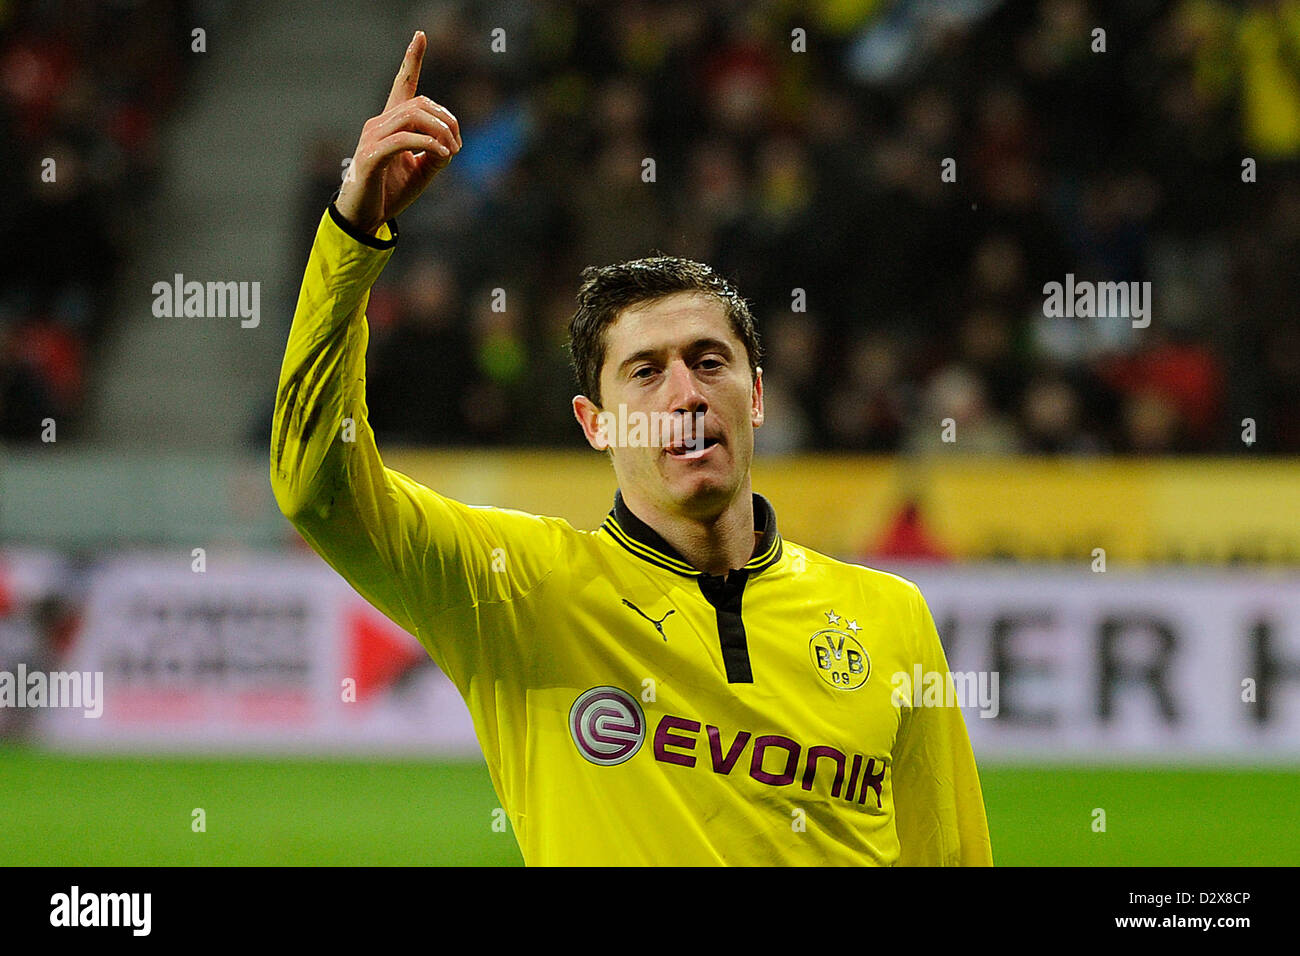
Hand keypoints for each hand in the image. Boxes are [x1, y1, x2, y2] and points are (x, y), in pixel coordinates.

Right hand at [335, 31, 462, 235]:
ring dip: (440, 132)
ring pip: (412, 117)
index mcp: (390, 124)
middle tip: (458, 145)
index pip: (402, 85)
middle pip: (419, 103)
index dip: (411, 60)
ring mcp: (372, 137)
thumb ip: (436, 155)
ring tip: (451, 152)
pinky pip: (403, 139)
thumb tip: (451, 146)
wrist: (364, 218)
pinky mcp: (370, 156)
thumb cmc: (390, 193)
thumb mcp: (421, 173)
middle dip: (446, 119)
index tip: (421, 35)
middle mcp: (379, 124)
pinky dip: (428, 144)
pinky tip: (443, 156)